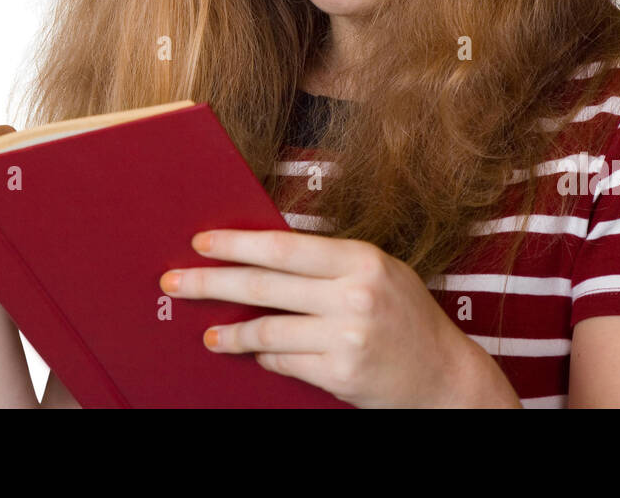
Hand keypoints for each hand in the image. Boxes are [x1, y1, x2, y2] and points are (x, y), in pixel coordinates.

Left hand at [158, 229, 515, 407]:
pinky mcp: (341, 375)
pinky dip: (265, 358)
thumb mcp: (376, 274)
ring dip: (231, 333)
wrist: (445, 377)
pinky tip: (254, 354)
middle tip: (175, 282)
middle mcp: (354, 294)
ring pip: (268, 330)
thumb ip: (326, 264)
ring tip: (209, 335)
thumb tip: (258, 254)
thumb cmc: (404, 318)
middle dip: (211, 283)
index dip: (236, 243)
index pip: (282, 246)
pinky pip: (285, 362)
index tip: (201, 242)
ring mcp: (347, 337)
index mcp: (361, 258)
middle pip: (263, 285)